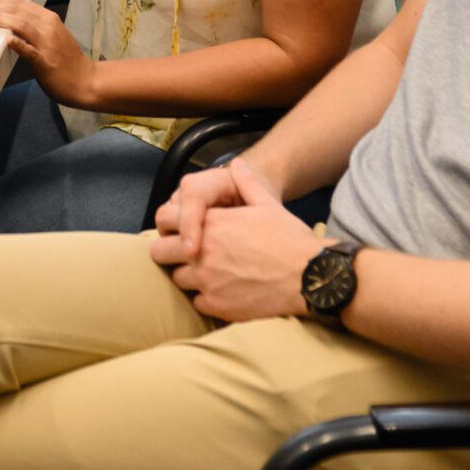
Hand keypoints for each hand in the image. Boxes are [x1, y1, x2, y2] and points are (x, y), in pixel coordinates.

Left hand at [0, 0, 98, 106]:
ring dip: (0, 19)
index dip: (0, 2)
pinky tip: (6, 39)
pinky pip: (28, 50)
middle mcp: (48, 26)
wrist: (86, 80)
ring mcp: (47, 43)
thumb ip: (35, 28)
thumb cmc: (67, 60)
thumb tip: (11, 24)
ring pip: (21, 24)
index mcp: (49, 18)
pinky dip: (17, 43)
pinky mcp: (45, 61)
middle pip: (18, 10)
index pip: (21, 4)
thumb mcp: (53, 36)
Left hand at [156, 159, 324, 322]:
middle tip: (186, 255)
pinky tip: (220, 292)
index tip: (181, 230)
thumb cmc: (290, 239)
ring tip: (206, 274)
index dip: (171, 225)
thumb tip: (237, 164)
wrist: (310, 276)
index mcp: (212, 223)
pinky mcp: (217, 305)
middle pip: (159, 253)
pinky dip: (204, 298)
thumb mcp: (268, 204)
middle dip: (170, 252)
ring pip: (177, 280)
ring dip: (187, 276)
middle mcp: (203, 251)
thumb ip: (247, 183)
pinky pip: (196, 303)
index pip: (166, 219)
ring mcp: (207, 281)